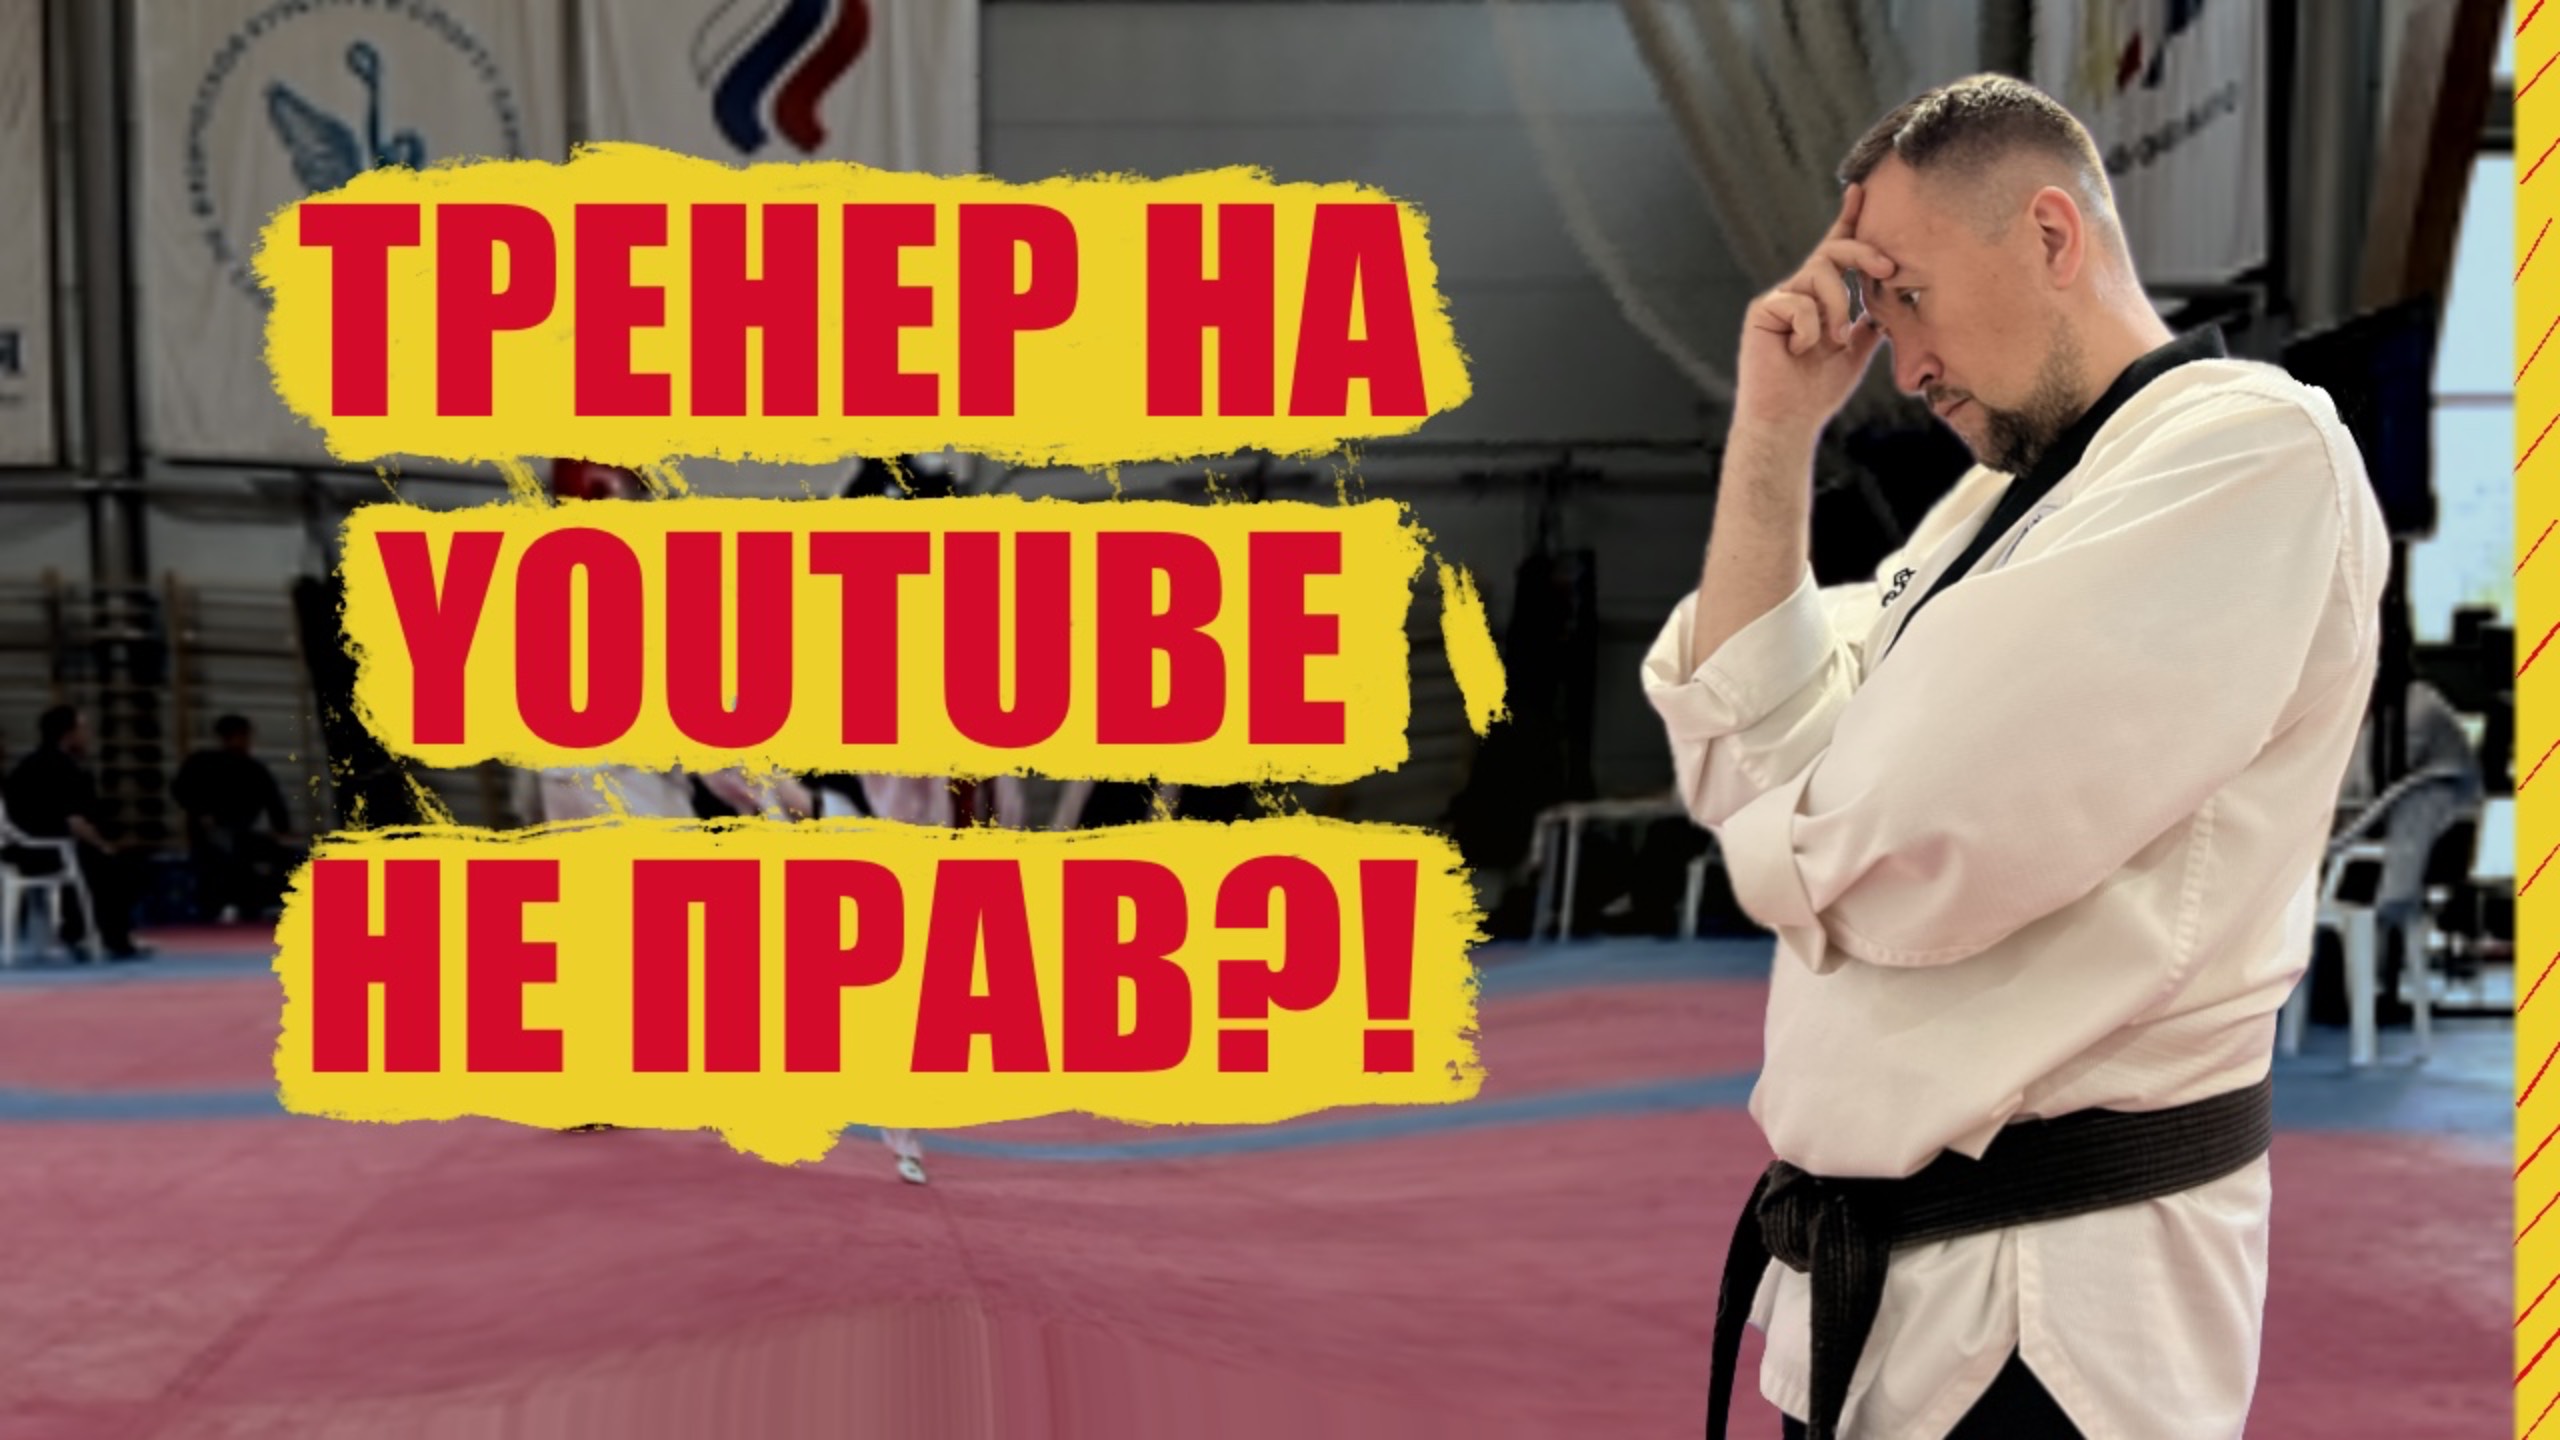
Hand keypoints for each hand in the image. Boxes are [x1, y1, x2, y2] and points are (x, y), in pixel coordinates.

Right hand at [1731, 184, 1897, 440]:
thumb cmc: (1817, 392)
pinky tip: (1796, 351)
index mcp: (1820, 298)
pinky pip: (1799, 302)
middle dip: (1864, 254)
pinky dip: (1809, 330)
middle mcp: (1799, 292)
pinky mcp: (1763, 310)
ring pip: (1819, 275)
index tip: (1862, 190)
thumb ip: (1869, 323)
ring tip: (1830, 342)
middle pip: (1832, 252)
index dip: (1849, 221)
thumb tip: (1888, 301)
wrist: (1788, 421)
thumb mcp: (1857, 352)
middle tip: (1887, 270)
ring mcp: (1779, 299)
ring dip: (1836, 309)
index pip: (1836, 252)